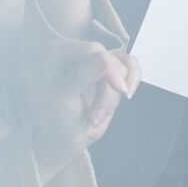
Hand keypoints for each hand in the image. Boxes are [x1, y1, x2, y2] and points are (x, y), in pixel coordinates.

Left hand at [22, 36, 138, 183]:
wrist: (64, 137)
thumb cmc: (54, 119)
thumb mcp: (62, 99)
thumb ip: (82, 75)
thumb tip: (106, 57)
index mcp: (56, 53)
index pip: (91, 49)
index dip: (108, 67)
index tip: (119, 90)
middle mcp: (75, 51)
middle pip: (109, 59)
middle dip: (109, 89)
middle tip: (95, 117)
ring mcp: (94, 59)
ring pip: (122, 65)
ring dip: (115, 94)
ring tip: (97, 116)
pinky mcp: (110, 68)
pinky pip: (131, 65)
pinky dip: (133, 81)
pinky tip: (126, 94)